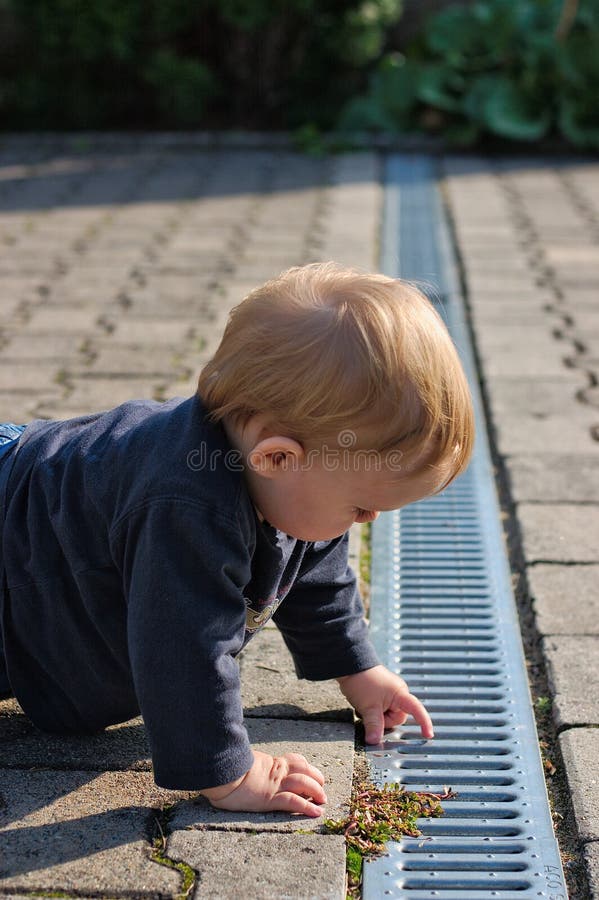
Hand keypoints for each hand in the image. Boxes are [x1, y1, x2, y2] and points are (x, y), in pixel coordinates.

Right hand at [200, 750, 326, 816]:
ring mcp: (274, 785)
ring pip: (303, 784)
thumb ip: (248, 765)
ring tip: (323, 799)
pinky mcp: (270, 799)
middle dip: (316, 778)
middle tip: (322, 787)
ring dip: (316, 791)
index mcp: (270, 763)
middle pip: (303, 770)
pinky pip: (294, 802)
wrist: (219, 774)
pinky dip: (307, 807)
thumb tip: (243, 766)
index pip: (294, 760)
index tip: (312, 772)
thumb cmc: (225, 770)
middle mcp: (275, 771)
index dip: (306, 766)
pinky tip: (316, 812)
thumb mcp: (241, 764)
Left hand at [337, 665, 433, 743]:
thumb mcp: (368, 707)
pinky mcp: (380, 693)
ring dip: (376, 716)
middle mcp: (397, 693)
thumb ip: (374, 726)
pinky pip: (380, 709)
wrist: (349, 664)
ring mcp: (389, 693)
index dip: (424, 722)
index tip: (428, 735)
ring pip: (387, 715)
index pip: (416, 710)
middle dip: (383, 720)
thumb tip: (375, 741)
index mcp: (400, 694)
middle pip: (397, 718)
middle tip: (370, 713)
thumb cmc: (362, 681)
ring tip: (365, 706)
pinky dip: (372, 711)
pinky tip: (364, 705)